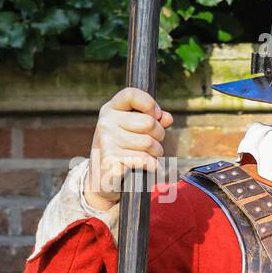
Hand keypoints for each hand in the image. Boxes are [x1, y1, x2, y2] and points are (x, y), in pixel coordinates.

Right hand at [83, 87, 173, 208]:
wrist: (104, 178)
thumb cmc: (124, 150)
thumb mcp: (136, 131)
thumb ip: (154, 121)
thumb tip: (167, 117)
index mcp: (111, 109)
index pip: (132, 94)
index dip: (150, 104)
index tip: (156, 116)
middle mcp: (106, 122)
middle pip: (150, 123)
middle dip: (158, 136)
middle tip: (150, 145)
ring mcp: (107, 141)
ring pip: (150, 143)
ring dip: (155, 153)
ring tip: (144, 157)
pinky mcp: (111, 160)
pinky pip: (146, 160)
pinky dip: (152, 166)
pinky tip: (143, 168)